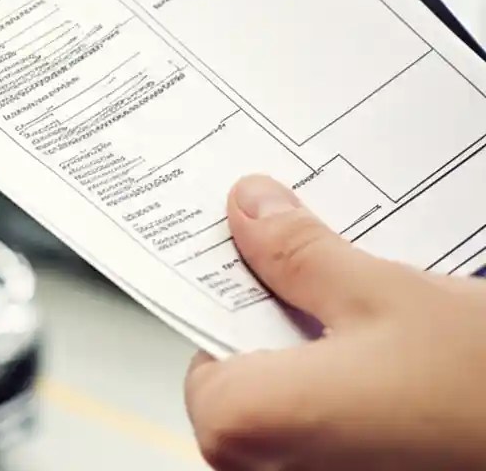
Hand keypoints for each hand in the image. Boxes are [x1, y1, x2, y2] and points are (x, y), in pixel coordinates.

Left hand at [185, 175, 485, 470]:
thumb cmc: (482, 397)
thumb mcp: (382, 295)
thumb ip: (298, 254)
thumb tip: (251, 212)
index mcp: (246, 421)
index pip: (199, 346)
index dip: (235, 296)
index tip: (261, 253)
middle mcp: (266, 469)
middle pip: (245, 372)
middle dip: (283, 321)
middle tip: (324, 275)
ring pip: (290, 401)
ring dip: (321, 356)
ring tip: (370, 318)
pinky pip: (328, 430)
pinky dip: (347, 392)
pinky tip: (392, 362)